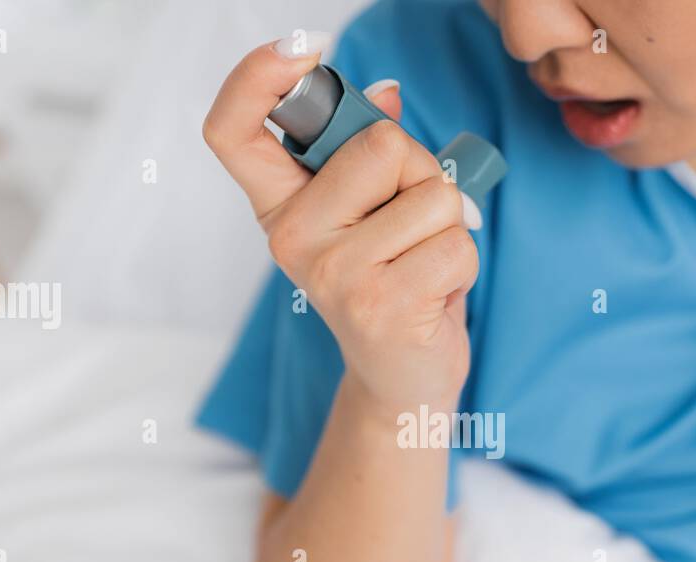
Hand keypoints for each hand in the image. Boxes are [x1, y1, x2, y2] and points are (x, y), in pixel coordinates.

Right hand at [202, 40, 477, 413]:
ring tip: (423, 264)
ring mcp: (333, 274)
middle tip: (412, 222)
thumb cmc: (393, 283)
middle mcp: (293, 238)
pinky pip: (454, 243)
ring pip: (431, 194)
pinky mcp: (381, 305)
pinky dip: (464, 263)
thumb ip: (370, 154)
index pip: (232, 130)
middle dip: (422, 171)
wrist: (402, 379)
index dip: (256, 76)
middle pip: (380, 143)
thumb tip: (385, 93)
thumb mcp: (372, 213)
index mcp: (280, 206)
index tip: (301, 47)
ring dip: (449, 226)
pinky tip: (434, 293)